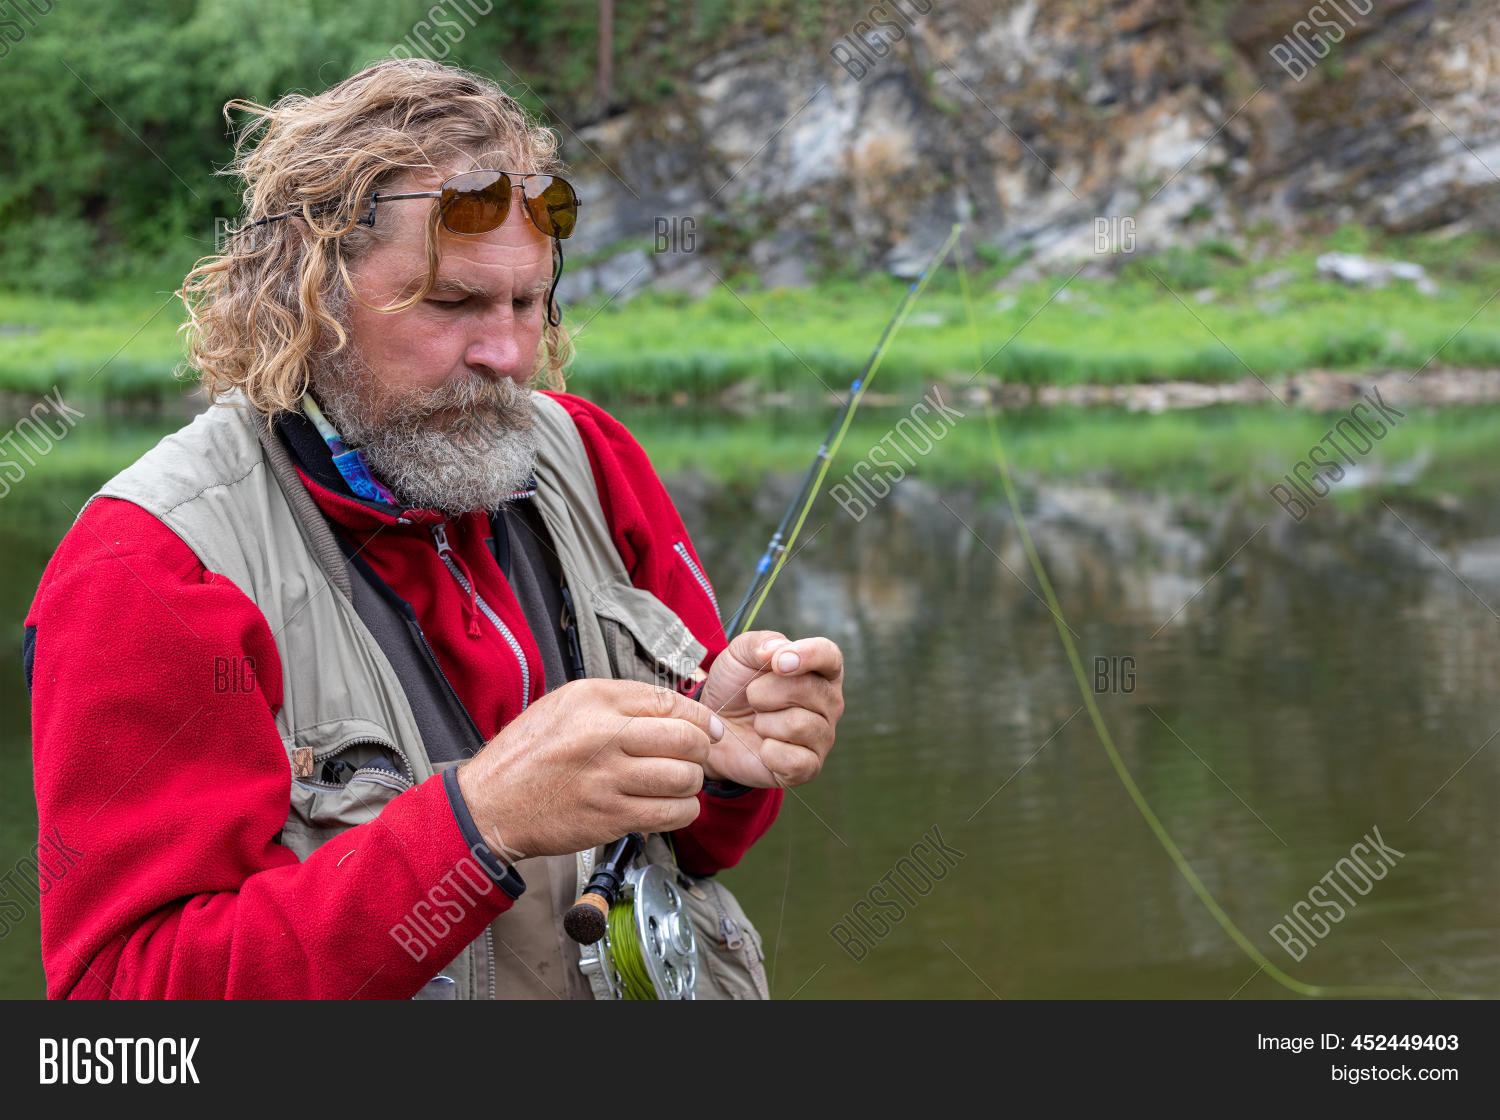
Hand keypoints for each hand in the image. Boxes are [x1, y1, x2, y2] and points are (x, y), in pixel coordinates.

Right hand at [455, 678, 723, 859]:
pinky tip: (671, 806)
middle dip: (702, 749)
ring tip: (681, 782)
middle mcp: (603, 735)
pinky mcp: (610, 818)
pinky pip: (671, 813)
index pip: (669, 700)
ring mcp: (608, 779)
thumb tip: (674, 708)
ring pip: (685, 777)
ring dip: (693, 782)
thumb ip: (618, 702)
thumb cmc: (528, 754)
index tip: (710, 727)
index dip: (700, 716)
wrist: (490, 804)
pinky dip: (683, 810)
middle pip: (685, 738)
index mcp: (593, 700)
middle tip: (697, 756)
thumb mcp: (564, 706)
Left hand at [698, 631, 843, 788]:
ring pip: (799, 725)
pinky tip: (763, 747)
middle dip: (766, 692)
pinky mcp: (809, 768)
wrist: (713, 729)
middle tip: (752, 698)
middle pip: (808, 689)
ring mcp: (822, 737)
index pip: (829, 655)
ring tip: (758, 723)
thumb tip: (778, 651)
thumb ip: (759, 643)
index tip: (778, 663)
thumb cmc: (735, 687)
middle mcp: (829, 703)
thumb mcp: (738, 655)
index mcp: (820, 670)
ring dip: (765, 722)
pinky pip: (795, 760)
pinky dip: (769, 753)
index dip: (808, 655)